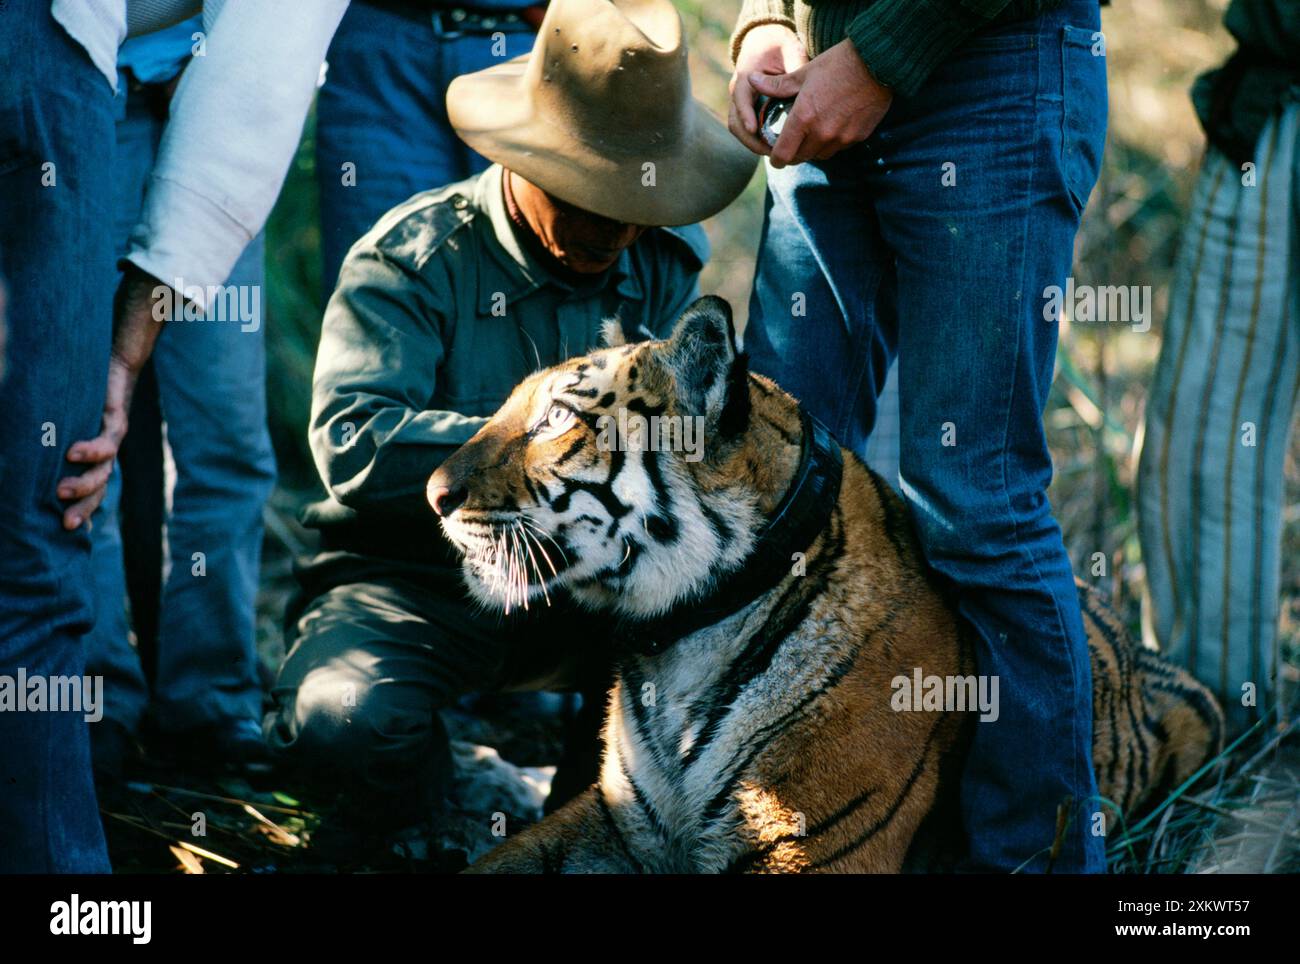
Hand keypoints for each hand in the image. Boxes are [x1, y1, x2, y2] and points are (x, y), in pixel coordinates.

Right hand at [58, 265, 165, 529]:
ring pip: (105, 468)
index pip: (90, 487)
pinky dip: (93, 447)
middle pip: (100, 486)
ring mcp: (114, 433)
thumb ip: (51, 432)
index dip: (83, 508)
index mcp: (95, 452)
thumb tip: (21, 449)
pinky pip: (109, 438)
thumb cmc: (86, 386)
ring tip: (62, 491)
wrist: (114, 355)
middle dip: (85, 507)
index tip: (64, 528)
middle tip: (64, 523)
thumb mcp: (65, 416)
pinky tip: (75, 452)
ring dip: (85, 481)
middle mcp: (107, 448)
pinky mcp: (118, 415)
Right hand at [728, 23, 809, 156]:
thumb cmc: (779, 44)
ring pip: (739, 130)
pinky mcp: (746, 110)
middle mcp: (738, 91)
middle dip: (751, 140)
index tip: (754, 130)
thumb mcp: (790, 49)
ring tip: (774, 153)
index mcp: (746, 76)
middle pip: (735, 122)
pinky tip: (775, 148)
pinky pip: (746, 130)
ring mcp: (740, 103)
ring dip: (753, 144)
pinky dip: (757, 141)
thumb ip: (795, 67)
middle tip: (771, 151)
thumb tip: (805, 88)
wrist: (765, 40)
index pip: (740, 98)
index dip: (746, 115)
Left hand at [749, 38, 892, 167]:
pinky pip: (839, 148)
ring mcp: (842, 138)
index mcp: (804, 118)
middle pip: (800, 158)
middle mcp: (822, 133)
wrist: (877, 62)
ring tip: (811, 134)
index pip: (783, 154)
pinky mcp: (858, 137)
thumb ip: (777, 85)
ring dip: (812, 149)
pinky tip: (832, 127)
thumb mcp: (804, 73)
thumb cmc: (837, 64)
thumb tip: (751, 81)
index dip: (776, 159)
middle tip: (791, 144)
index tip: (775, 156)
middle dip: (793, 153)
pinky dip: (832, 143)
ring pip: (820, 155)